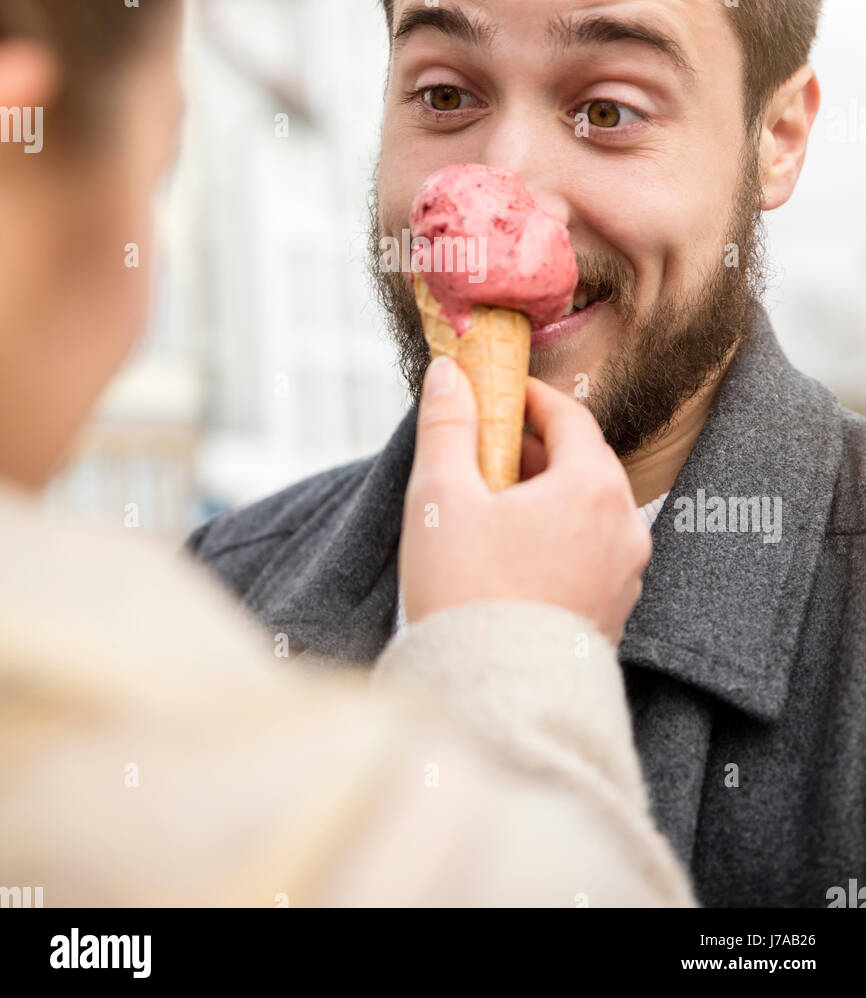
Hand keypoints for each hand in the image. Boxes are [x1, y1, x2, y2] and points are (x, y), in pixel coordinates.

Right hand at [400, 356, 650, 643]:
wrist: (493, 697)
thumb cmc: (466, 592)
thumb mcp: (441, 495)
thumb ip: (447, 425)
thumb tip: (450, 373)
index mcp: (593, 487)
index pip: (570, 416)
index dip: (530, 399)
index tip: (496, 394)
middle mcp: (625, 526)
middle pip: (583, 462)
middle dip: (535, 449)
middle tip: (484, 452)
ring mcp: (625, 573)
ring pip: (588, 509)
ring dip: (546, 495)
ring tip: (491, 508)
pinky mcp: (614, 611)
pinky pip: (590, 552)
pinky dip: (558, 537)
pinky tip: (511, 554)